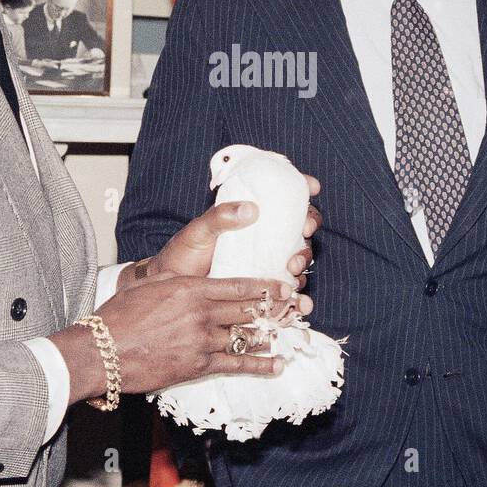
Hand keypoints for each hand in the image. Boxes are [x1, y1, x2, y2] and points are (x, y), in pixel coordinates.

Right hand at [91, 273, 313, 394]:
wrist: (102, 351)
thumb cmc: (119, 316)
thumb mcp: (149, 285)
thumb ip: (175, 280)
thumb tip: (189, 275)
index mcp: (191, 287)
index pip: (239, 285)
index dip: (266, 286)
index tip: (284, 286)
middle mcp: (201, 312)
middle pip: (248, 310)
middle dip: (275, 309)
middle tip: (296, 307)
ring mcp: (201, 340)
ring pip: (246, 336)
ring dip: (270, 335)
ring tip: (289, 334)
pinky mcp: (197, 365)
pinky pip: (236, 364)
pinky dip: (259, 365)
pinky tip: (276, 364)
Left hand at [127, 173, 321, 292]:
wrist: (174, 294)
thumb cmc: (183, 255)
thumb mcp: (198, 231)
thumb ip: (218, 217)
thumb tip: (250, 209)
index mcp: (250, 216)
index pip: (282, 197)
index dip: (302, 188)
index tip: (311, 187)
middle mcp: (263, 237)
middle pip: (299, 226)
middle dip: (309, 225)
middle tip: (304, 232)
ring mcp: (266, 262)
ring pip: (298, 256)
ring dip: (304, 259)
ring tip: (293, 268)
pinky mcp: (264, 288)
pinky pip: (288, 289)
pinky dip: (297, 294)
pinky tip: (297, 298)